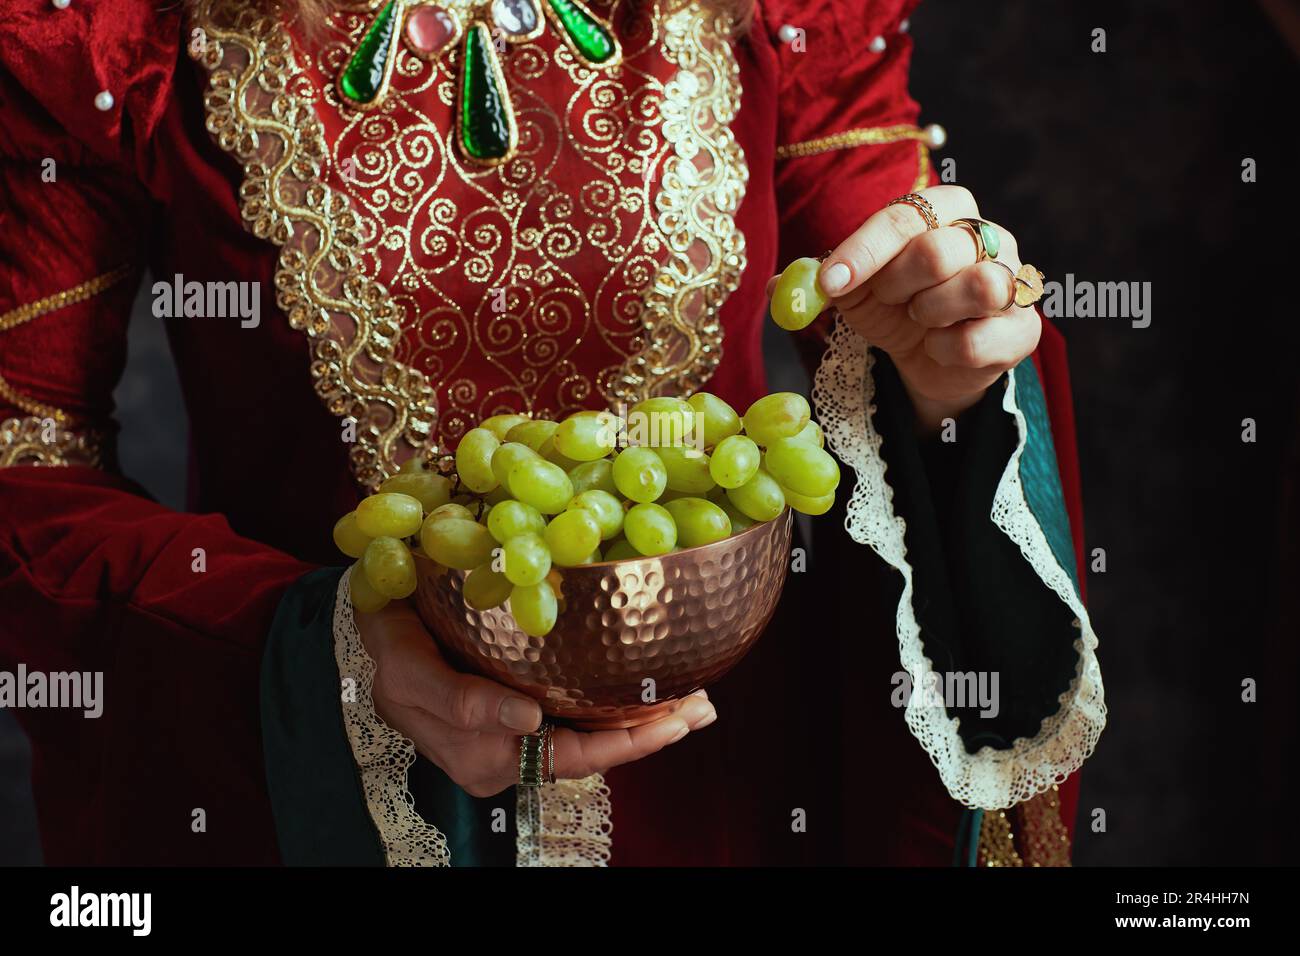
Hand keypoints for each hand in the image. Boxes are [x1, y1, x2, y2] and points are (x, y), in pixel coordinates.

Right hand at [355, 600, 716, 796]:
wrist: (370, 624)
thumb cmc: (386, 649)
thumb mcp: (410, 675)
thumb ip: (461, 703)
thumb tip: (526, 723)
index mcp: (486, 758)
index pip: (571, 757)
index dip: (627, 743)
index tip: (672, 719)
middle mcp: (509, 752)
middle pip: (593, 750)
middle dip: (650, 731)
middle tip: (703, 705)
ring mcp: (517, 729)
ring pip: (589, 730)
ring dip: (642, 715)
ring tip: (693, 696)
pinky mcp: (519, 700)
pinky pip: (575, 708)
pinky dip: (615, 695)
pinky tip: (647, 677)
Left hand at [772, 185, 1040, 432]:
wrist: (929, 357)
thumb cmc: (894, 306)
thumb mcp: (852, 289)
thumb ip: (819, 278)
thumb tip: (777, 286)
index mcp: (945, 208)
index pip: (903, 218)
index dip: (862, 253)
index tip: (830, 283)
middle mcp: (989, 233)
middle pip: (938, 252)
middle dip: (897, 286)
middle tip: (889, 301)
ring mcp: (1014, 279)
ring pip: (977, 286)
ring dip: (930, 313)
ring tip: (920, 320)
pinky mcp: (1024, 329)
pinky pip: (979, 339)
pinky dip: (945, 350)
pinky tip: (939, 347)